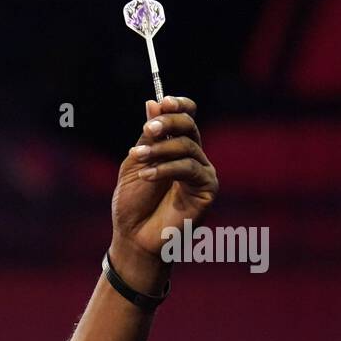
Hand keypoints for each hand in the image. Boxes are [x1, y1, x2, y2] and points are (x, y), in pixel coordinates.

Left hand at [110, 95, 218, 274]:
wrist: (134, 238)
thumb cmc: (133, 204)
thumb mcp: (136, 164)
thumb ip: (147, 138)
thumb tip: (154, 103)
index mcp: (175, 148)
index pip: (186, 117)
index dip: (178, 106)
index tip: (163, 101)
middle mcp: (192, 157)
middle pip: (190, 127)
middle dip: (169, 123)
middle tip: (149, 128)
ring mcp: (202, 173)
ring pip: (188, 147)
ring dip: (160, 149)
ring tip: (137, 157)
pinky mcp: (207, 189)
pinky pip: (189, 169)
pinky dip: (166, 168)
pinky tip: (148, 175)